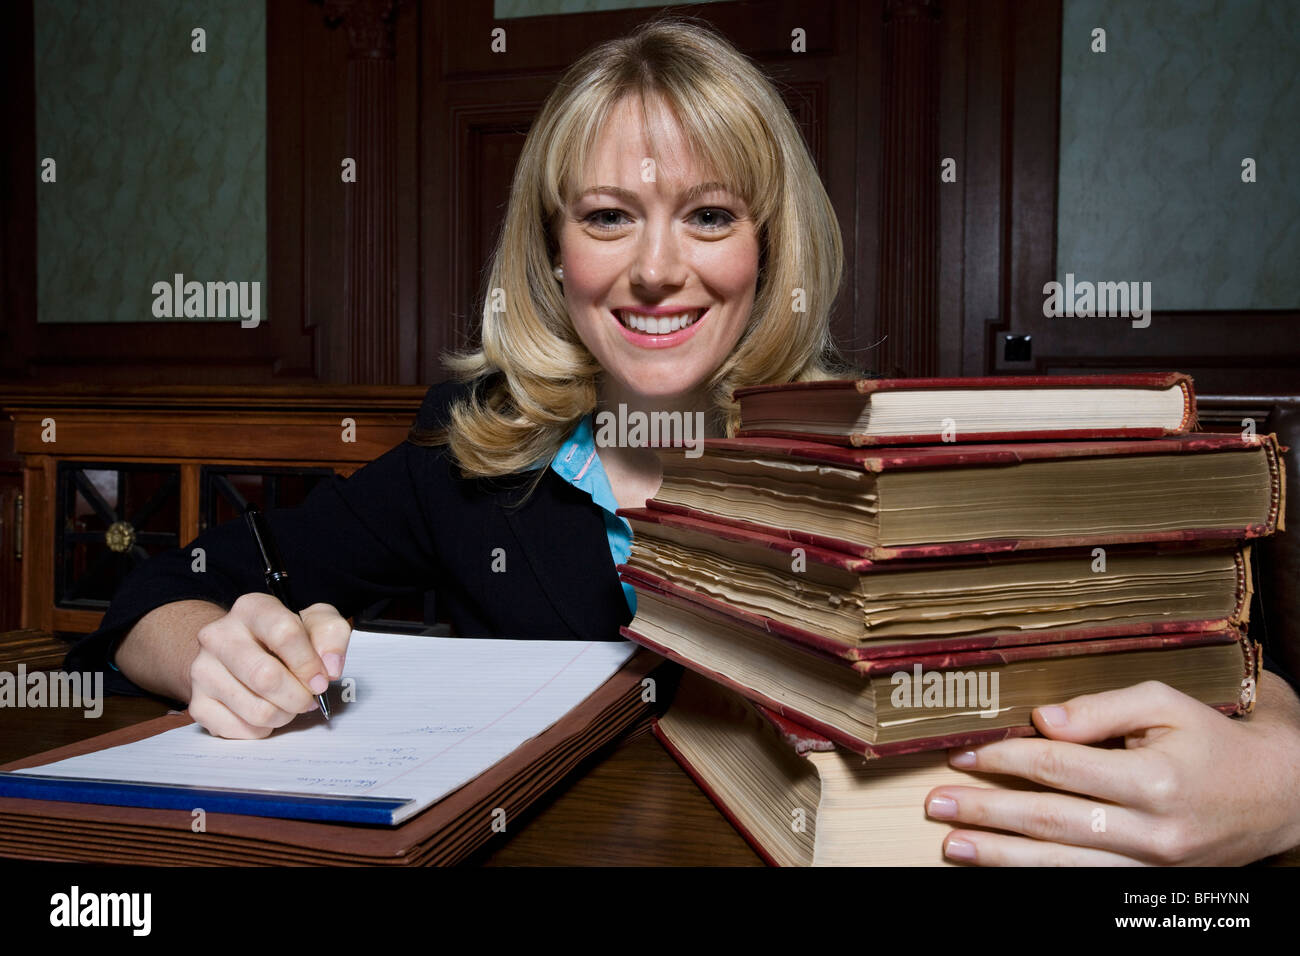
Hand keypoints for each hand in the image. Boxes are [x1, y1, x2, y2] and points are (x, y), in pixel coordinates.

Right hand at [187, 594, 350, 738]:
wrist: (237, 651)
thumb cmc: (283, 637)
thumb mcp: (315, 622)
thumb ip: (331, 635)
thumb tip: (331, 668)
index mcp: (251, 608)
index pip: (284, 633)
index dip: (309, 663)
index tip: (322, 680)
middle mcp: (219, 636)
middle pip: (266, 677)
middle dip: (298, 696)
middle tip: (308, 699)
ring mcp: (202, 670)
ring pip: (257, 710)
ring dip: (284, 714)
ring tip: (288, 704)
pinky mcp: (197, 703)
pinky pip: (241, 730)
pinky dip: (263, 728)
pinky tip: (265, 710)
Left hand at [923, 673, 1299, 864]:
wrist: (1276, 796)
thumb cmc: (1213, 741)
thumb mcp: (1164, 703)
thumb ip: (1100, 708)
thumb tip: (1040, 719)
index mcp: (1153, 780)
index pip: (1060, 768)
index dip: (1006, 760)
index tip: (964, 755)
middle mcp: (1150, 830)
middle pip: (1051, 821)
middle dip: (987, 813)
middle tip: (938, 805)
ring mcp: (1149, 866)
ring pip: (1061, 864)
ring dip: (1001, 856)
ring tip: (954, 846)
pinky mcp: (1146, 884)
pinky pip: (1083, 882)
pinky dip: (1040, 876)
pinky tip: (1003, 869)